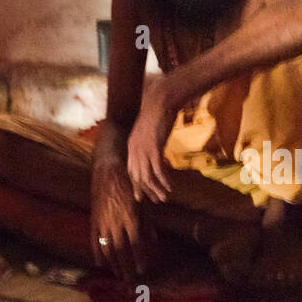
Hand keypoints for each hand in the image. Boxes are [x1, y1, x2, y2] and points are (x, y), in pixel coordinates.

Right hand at [90, 161, 147, 280]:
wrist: (108, 171)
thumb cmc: (129, 185)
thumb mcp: (143, 203)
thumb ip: (148, 222)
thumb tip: (154, 240)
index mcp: (130, 218)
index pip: (136, 244)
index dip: (139, 258)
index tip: (142, 270)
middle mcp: (116, 223)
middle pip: (121, 250)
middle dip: (126, 266)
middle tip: (130, 280)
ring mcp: (103, 222)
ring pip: (107, 248)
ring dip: (112, 263)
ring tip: (117, 274)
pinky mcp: (94, 220)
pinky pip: (94, 240)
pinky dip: (97, 252)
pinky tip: (99, 263)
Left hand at [126, 82, 175, 203]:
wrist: (161, 101)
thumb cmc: (158, 112)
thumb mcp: (151, 130)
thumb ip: (151, 141)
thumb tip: (156, 148)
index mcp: (132, 145)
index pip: (131, 170)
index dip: (136, 184)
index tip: (141, 196)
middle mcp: (134, 150)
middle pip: (138, 176)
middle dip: (146, 191)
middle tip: (156, 200)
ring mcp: (142, 149)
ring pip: (146, 176)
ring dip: (156, 189)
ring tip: (164, 198)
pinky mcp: (153, 148)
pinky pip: (157, 170)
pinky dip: (163, 180)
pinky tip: (169, 187)